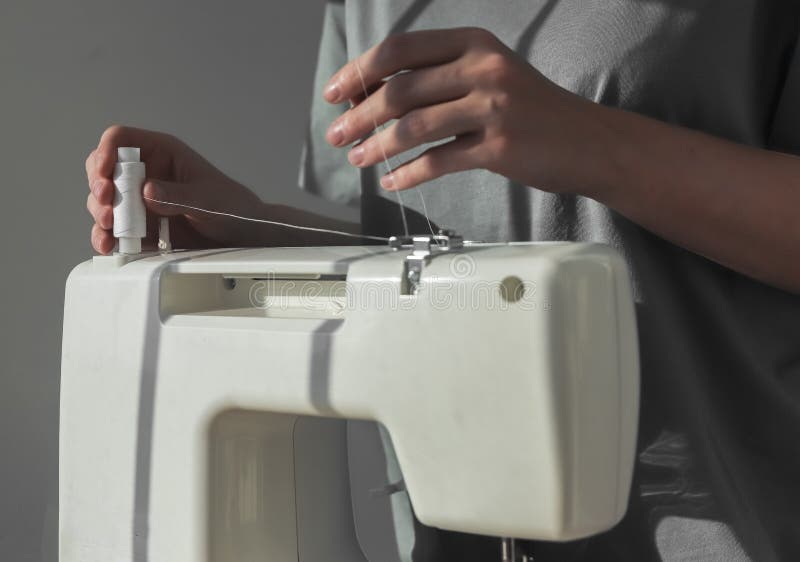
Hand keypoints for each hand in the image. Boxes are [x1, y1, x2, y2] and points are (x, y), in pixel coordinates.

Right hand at [85, 125, 263, 253]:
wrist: (243, 236)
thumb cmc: (232, 207)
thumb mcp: (208, 199)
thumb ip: (178, 195)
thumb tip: (146, 191)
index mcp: (162, 153)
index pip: (121, 140)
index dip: (106, 152)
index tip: (105, 173)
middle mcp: (146, 174)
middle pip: (103, 169)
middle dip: (98, 186)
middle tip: (107, 202)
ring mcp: (140, 201)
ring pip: (104, 201)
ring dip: (101, 213)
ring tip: (111, 226)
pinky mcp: (140, 227)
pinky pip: (114, 230)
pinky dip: (107, 237)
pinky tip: (110, 243)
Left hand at [323, 28, 601, 193]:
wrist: (589, 141)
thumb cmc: (531, 110)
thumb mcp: (489, 76)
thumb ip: (439, 80)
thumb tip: (374, 100)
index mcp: (473, 43)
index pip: (400, 50)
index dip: (359, 71)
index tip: (333, 93)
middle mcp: (482, 68)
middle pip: (400, 89)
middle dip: (358, 114)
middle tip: (335, 134)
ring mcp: (493, 107)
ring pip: (414, 126)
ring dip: (376, 146)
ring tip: (356, 159)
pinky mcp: (500, 148)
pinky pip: (439, 161)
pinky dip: (409, 174)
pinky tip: (391, 182)